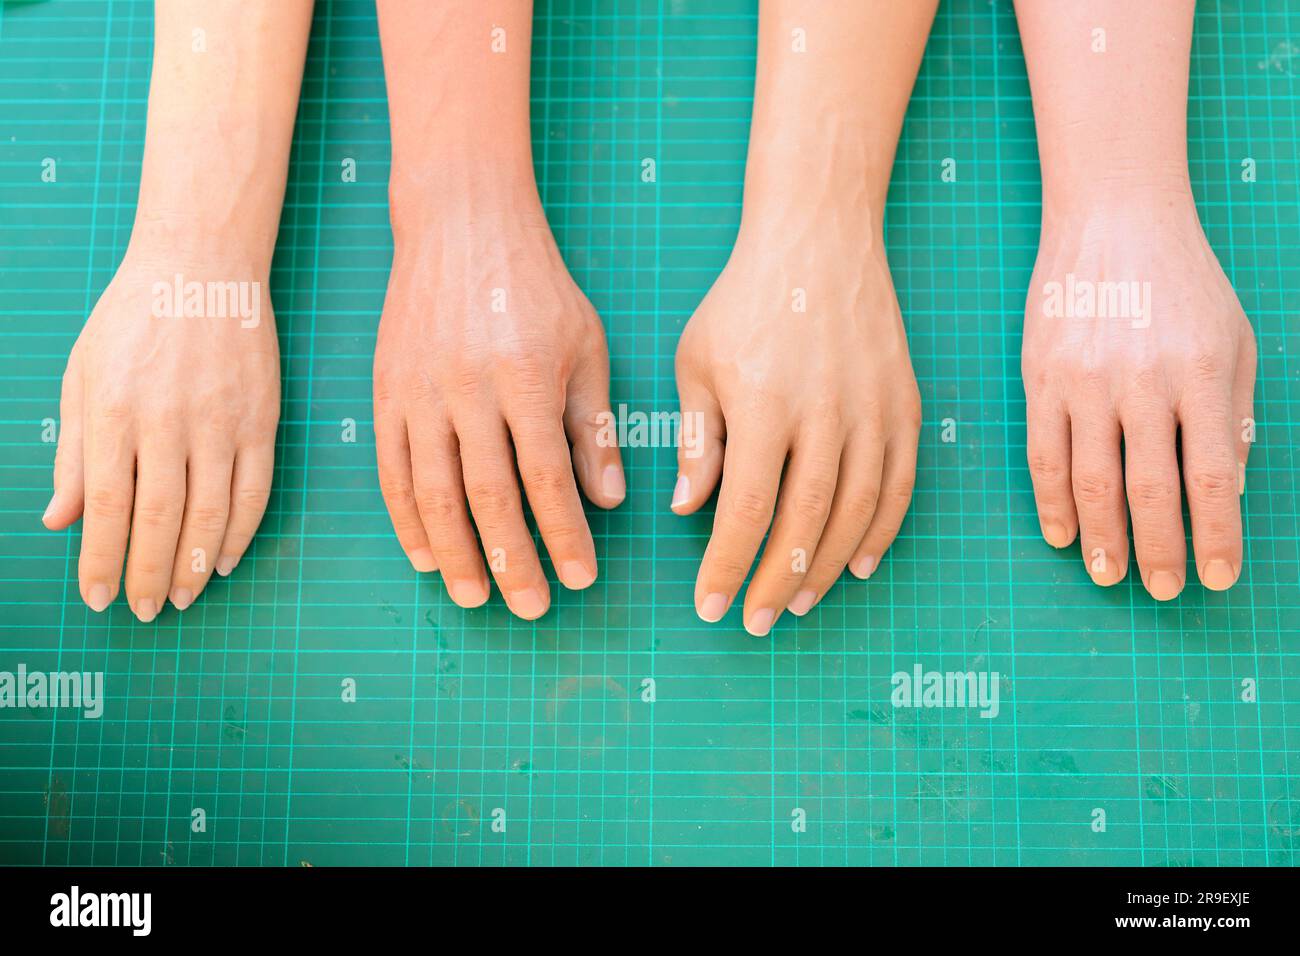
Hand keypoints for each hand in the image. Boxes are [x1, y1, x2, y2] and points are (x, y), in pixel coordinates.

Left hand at [43, 247, 279, 619]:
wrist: (203, 267)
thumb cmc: (133, 318)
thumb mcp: (82, 375)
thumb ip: (73, 452)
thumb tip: (59, 520)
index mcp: (114, 410)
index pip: (107, 505)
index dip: (101, 559)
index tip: (97, 598)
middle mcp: (168, 421)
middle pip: (158, 519)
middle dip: (146, 574)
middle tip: (141, 610)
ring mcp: (221, 422)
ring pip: (211, 513)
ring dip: (193, 564)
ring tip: (180, 598)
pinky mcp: (262, 421)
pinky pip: (254, 491)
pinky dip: (241, 533)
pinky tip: (223, 560)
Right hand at [374, 204, 624, 619]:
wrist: (461, 222)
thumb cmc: (537, 284)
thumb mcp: (585, 345)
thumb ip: (594, 425)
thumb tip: (610, 500)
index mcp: (524, 378)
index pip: (546, 478)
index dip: (564, 535)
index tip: (582, 578)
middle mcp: (466, 390)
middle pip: (487, 498)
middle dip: (512, 561)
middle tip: (531, 608)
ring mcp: (418, 393)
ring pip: (433, 493)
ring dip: (456, 554)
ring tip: (477, 598)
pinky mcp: (386, 392)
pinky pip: (392, 470)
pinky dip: (407, 520)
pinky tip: (427, 556)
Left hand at [672, 227, 920, 635]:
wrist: (820, 237)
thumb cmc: (745, 299)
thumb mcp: (698, 361)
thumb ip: (698, 439)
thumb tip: (689, 510)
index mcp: (764, 405)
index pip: (745, 510)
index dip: (729, 565)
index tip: (711, 606)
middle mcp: (826, 413)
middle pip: (806, 522)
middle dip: (777, 580)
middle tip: (757, 620)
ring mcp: (875, 410)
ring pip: (858, 511)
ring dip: (828, 566)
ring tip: (799, 601)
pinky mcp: (906, 404)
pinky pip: (901, 483)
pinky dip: (883, 531)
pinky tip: (859, 564)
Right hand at [1022, 196, 1255, 597]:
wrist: (1113, 217)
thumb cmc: (1183, 279)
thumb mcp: (1234, 338)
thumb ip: (1233, 412)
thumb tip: (1225, 490)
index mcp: (1201, 373)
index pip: (1213, 476)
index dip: (1218, 536)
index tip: (1218, 578)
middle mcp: (1143, 381)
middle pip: (1151, 490)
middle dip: (1159, 551)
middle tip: (1160, 590)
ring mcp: (1085, 380)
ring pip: (1091, 480)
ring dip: (1103, 538)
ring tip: (1110, 576)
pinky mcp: (1041, 376)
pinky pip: (1043, 454)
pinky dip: (1052, 502)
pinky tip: (1063, 535)